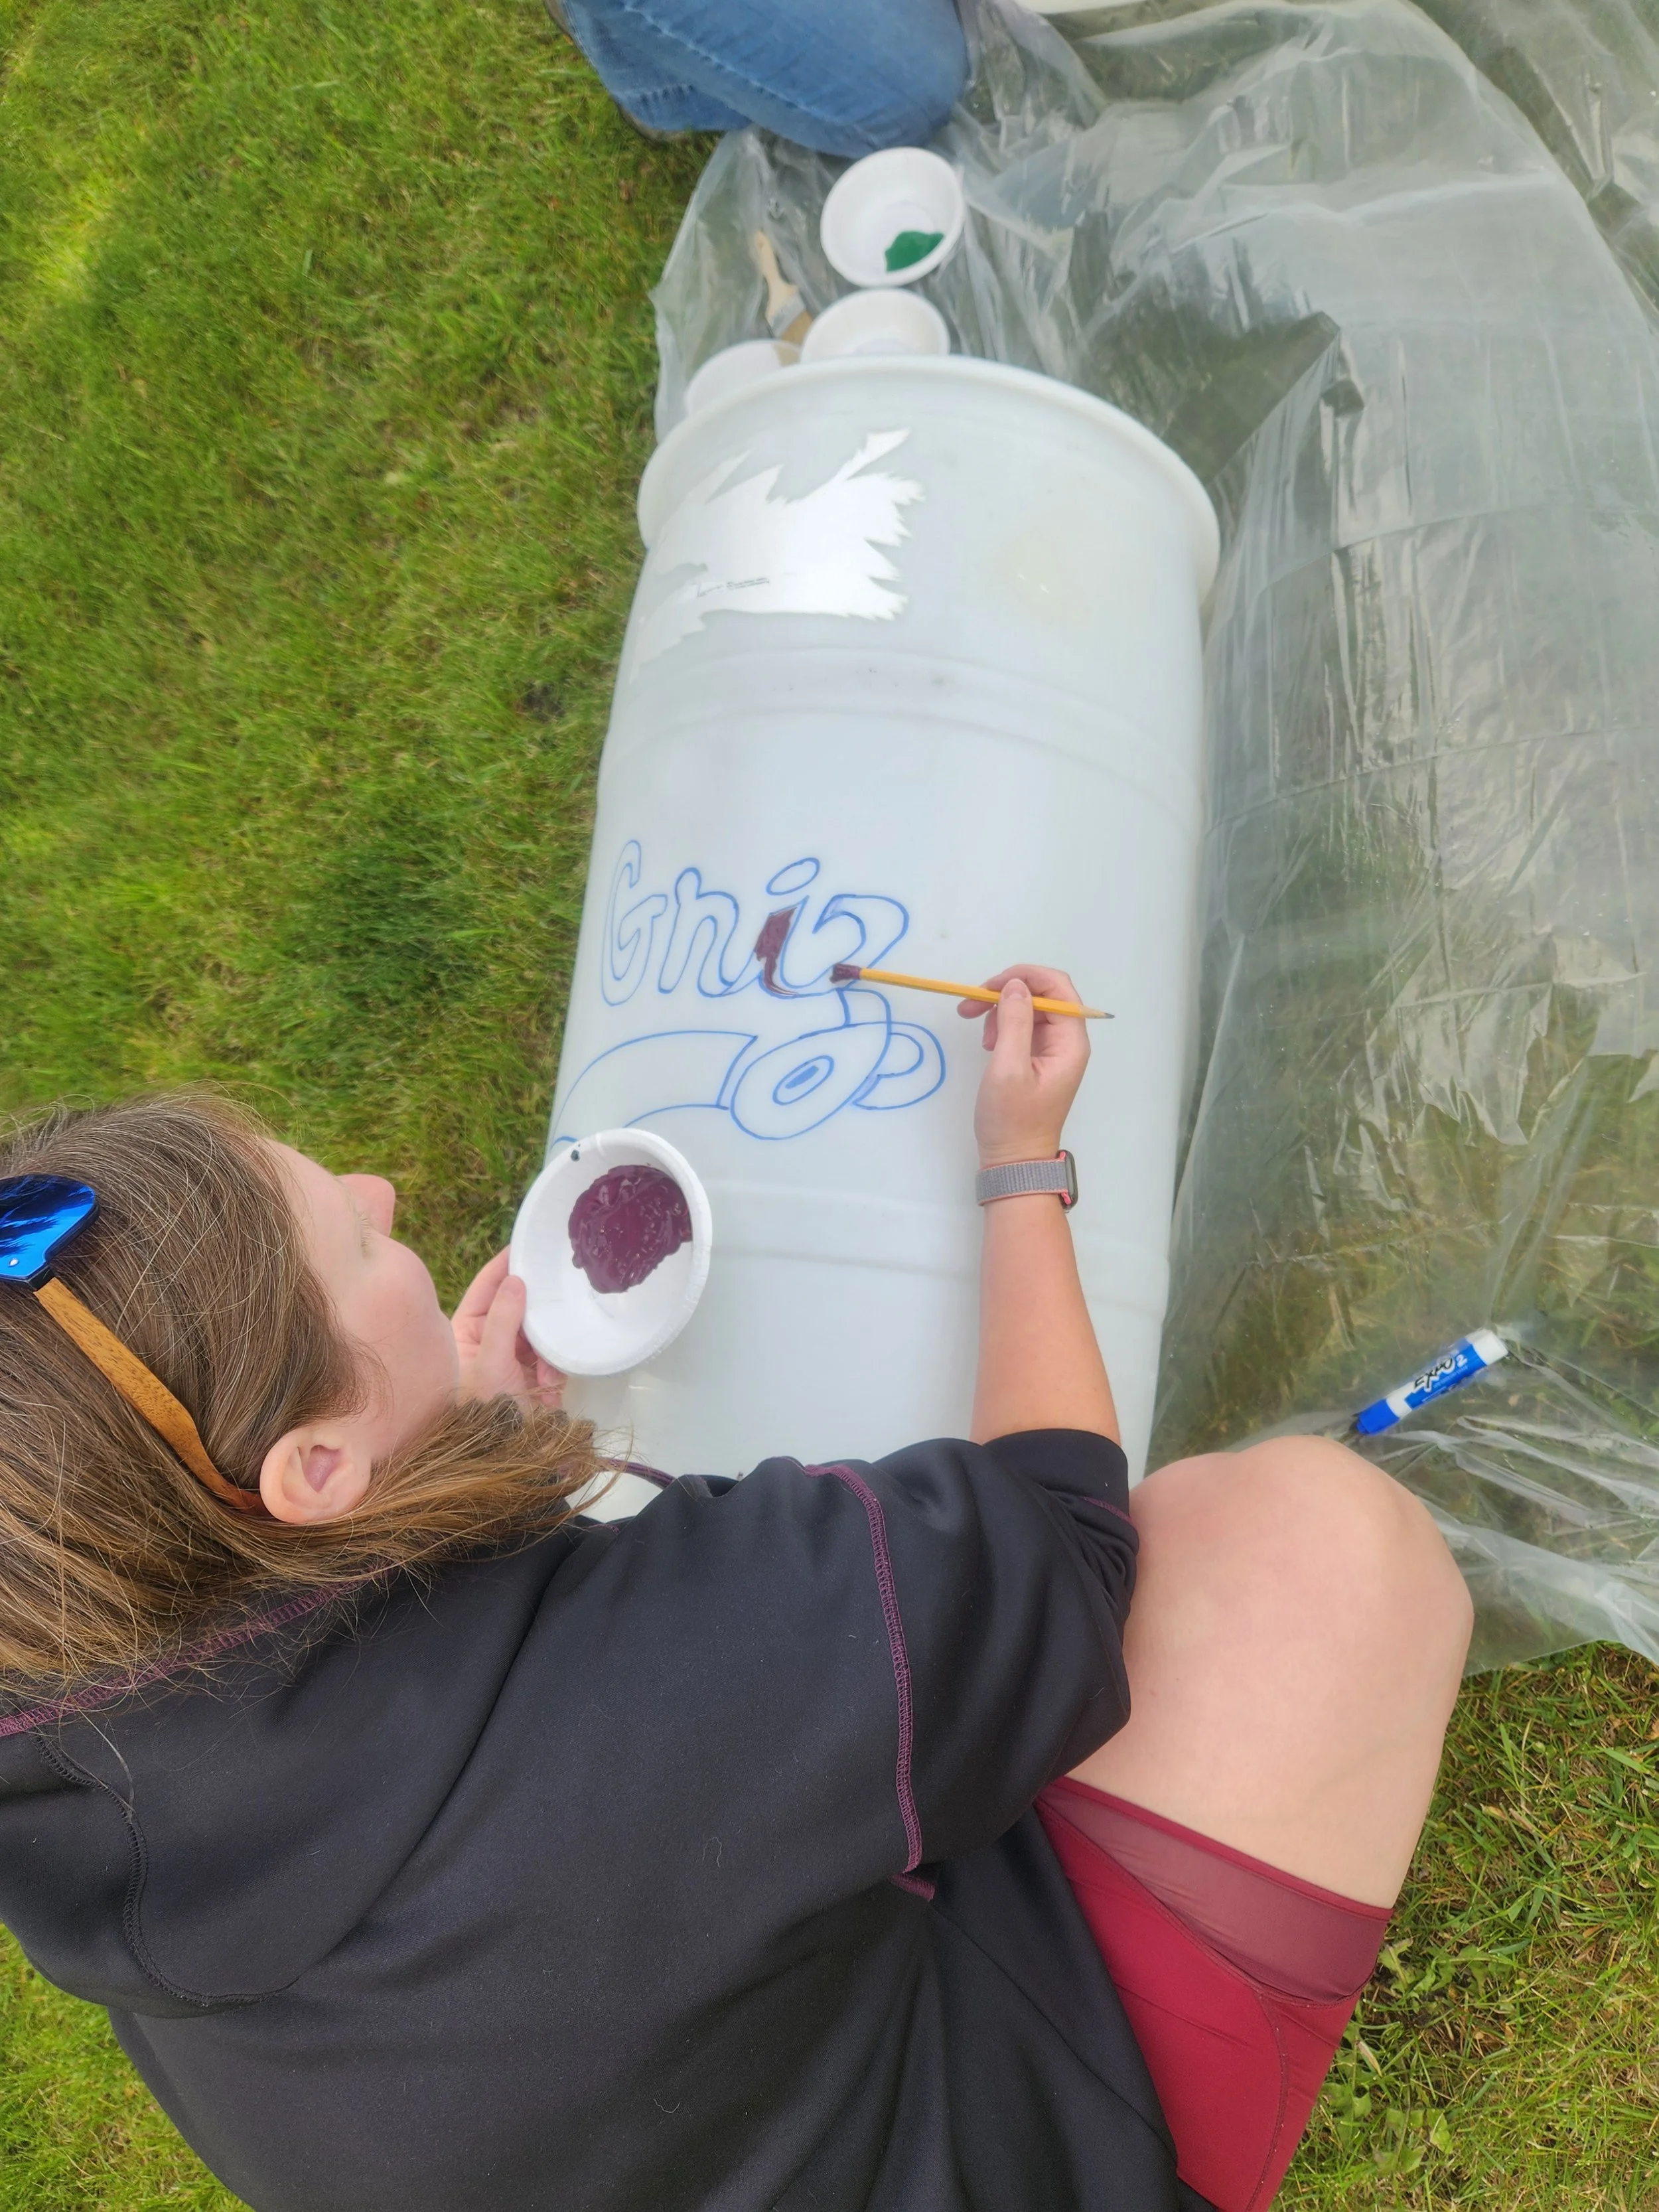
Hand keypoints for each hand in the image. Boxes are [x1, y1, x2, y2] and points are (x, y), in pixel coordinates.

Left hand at [452, 1249, 565, 1410]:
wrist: (507, 1460)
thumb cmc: (484, 1410)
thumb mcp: (490, 1363)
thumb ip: (503, 1319)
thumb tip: (518, 1279)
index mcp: (466, 1332)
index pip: (487, 1287)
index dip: (505, 1264)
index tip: (526, 1242)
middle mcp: (489, 1342)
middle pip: (519, 1308)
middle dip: (538, 1311)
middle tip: (557, 1297)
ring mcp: (513, 1361)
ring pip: (540, 1333)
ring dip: (547, 1349)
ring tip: (545, 1371)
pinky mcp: (535, 1379)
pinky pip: (552, 1359)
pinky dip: (554, 1372)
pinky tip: (550, 1389)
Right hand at [962, 965, 1089, 1167]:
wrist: (1013, 1160)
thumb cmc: (1012, 1120)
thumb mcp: (1008, 1068)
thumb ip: (1014, 1022)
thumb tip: (1016, 985)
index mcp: (1070, 1042)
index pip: (1058, 987)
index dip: (1025, 976)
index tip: (991, 986)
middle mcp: (1067, 1042)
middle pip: (1043, 995)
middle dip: (1007, 993)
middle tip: (972, 1004)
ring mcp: (1053, 1050)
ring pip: (1029, 1010)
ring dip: (1001, 1011)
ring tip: (980, 1034)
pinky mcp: (1038, 1059)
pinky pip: (1023, 1028)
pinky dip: (1002, 1027)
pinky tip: (988, 1044)